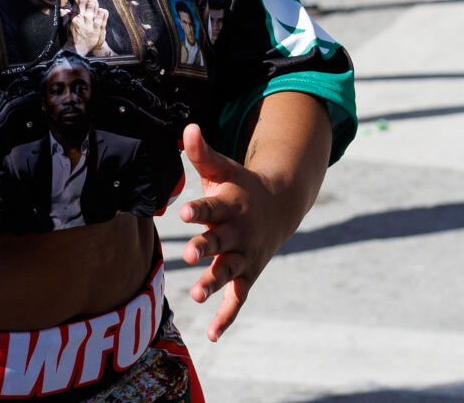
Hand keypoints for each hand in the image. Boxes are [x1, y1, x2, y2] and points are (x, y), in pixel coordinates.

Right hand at [66, 0, 109, 55]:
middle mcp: (82, 20)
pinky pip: (101, 18)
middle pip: (87, 3)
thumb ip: (65, 17)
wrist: (78, 50)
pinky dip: (103, 13)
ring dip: (95, 3)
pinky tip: (102, 11)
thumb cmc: (73, 37)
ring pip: (94, 8)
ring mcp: (90, 25)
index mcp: (74, 17)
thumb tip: (62, 10)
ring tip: (94, 4)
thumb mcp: (66, 26)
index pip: (77, 2)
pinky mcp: (97, 30)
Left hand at [178, 124, 291, 341]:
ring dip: (213, 283)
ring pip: (229, 271)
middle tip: (190, 255)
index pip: (212, 206)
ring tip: (195, 294)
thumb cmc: (241, 186)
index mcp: (231, 204)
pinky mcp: (247, 274)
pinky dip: (227, 317)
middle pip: (220, 241)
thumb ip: (203, 152)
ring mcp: (244, 255)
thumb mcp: (224, 167)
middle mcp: (239, 232)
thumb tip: (188, 127)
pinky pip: (238, 298)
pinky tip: (211, 335)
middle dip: (206, 248)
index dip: (198, 209)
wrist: (280, 206)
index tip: (183, 211)